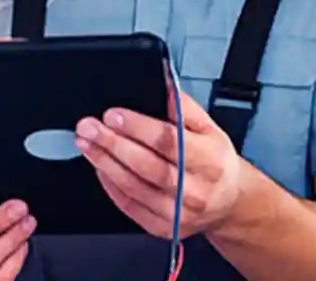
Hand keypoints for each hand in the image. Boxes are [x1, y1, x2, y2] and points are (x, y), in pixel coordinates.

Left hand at [74, 89, 244, 239]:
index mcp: (210, 160)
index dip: (138, 128)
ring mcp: (179, 213)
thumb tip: (164, 87)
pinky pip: (129, 205)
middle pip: (148, 166)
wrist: (229, 202)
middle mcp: (196, 190)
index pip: (170, 142)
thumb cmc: (215, 162)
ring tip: (86, 142)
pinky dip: (110, 184)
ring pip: (134, 187)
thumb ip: (185, 108)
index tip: (113, 114)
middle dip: (113, 144)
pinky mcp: (163, 227)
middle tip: (89, 127)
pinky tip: (99, 165)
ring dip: (104, 162)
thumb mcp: (210, 128)